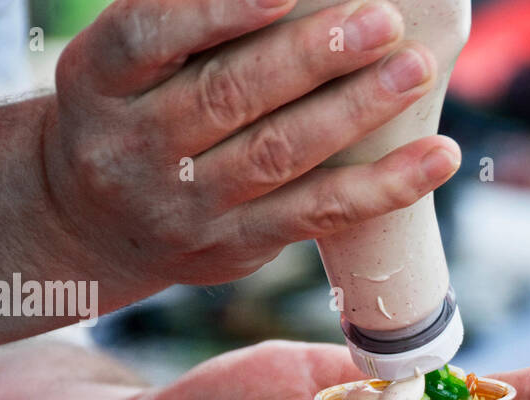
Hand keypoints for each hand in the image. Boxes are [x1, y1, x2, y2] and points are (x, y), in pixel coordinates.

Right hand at [43, 0, 459, 297]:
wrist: (91, 224)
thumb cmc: (130, 109)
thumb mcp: (123, 58)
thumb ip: (184, 17)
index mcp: (97, 79)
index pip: (149, 35)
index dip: (216, 11)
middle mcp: (134, 147)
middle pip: (228, 95)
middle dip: (311, 55)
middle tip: (381, 19)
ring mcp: (186, 205)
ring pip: (279, 155)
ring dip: (356, 111)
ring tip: (415, 69)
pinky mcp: (236, 246)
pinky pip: (320, 215)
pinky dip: (384, 187)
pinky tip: (438, 156)